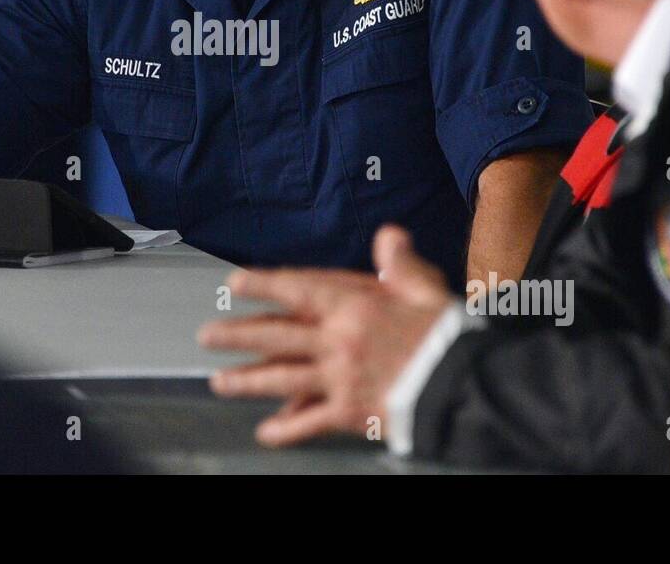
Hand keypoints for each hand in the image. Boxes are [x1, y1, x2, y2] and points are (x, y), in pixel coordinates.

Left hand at [197, 225, 451, 446]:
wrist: (463, 383)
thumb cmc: (445, 334)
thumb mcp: (424, 288)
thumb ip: (400, 262)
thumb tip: (388, 237)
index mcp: (353, 307)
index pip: (297, 291)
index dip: (262, 286)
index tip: (235, 283)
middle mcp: (337, 342)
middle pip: (276, 337)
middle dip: (236, 336)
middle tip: (206, 336)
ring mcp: (339, 379)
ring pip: (281, 379)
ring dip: (246, 381)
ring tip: (219, 382)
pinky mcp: (349, 412)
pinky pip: (309, 423)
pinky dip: (285, 430)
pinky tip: (265, 434)